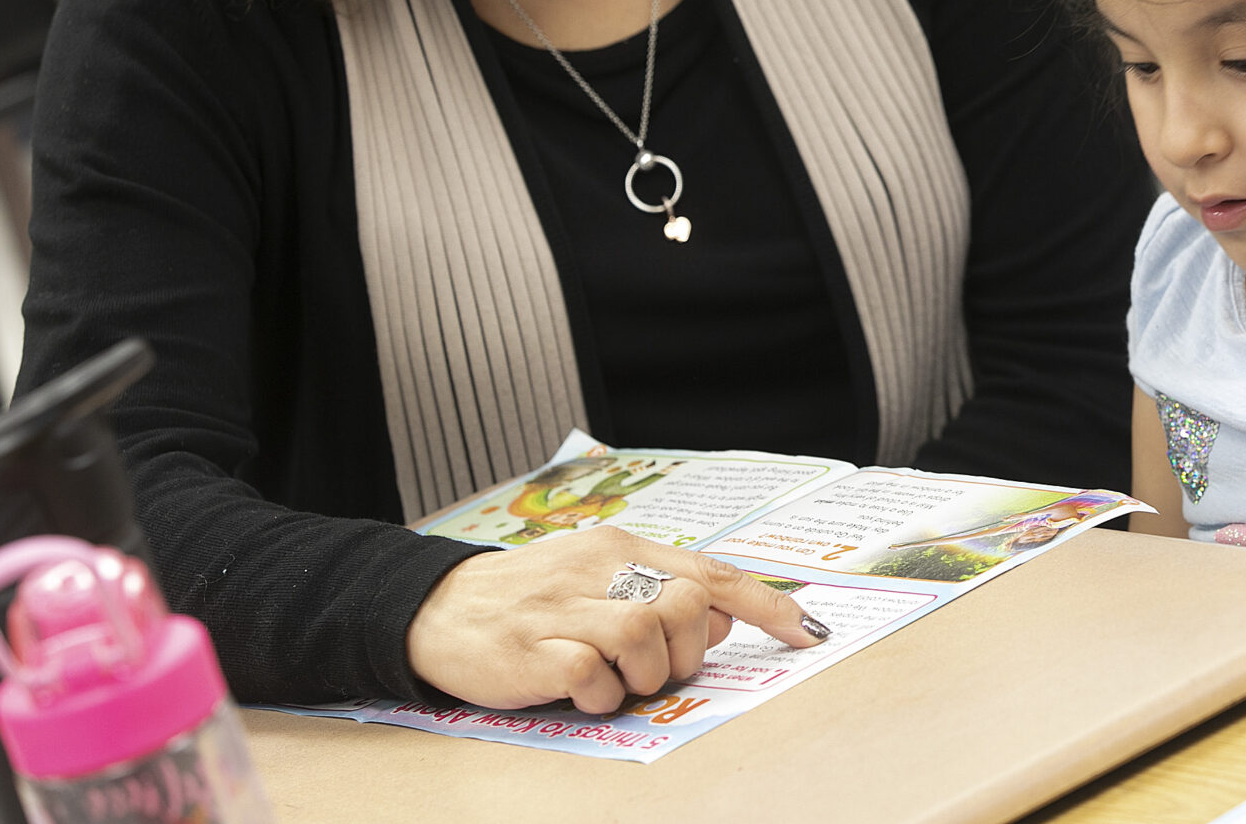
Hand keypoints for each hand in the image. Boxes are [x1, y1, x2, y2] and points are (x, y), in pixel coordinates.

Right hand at [405, 525, 827, 712]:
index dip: (765, 604)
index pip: (709, 571)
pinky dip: (599, 697)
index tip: (808, 633)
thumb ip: (659, 595)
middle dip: (685, 652)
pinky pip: (593, 678)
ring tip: (614, 680)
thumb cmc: (530, 599)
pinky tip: (581, 693)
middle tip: (652, 667)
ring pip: (645, 636)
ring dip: (643, 676)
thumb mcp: (597, 582)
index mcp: (618, 548)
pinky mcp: (531, 651)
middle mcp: (595, 570)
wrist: (437, 608)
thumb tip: (720, 623)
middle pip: (683, 606)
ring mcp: (561, 609)